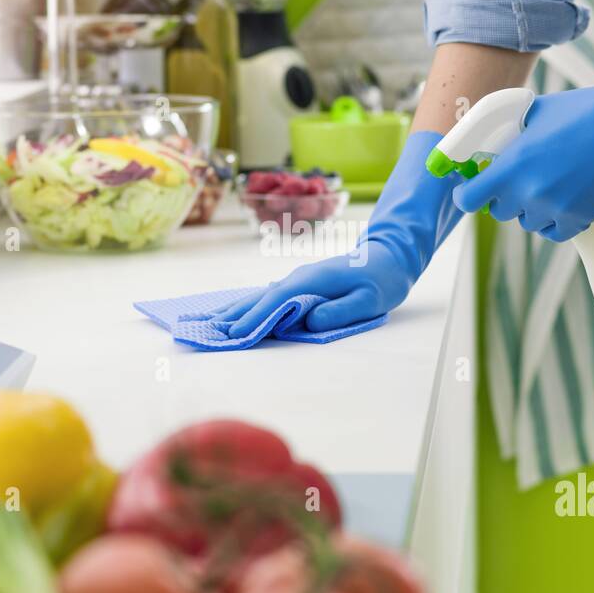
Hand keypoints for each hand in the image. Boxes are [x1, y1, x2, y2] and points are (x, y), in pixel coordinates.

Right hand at [210, 131, 462, 339]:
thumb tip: (308, 322)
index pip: (275, 302)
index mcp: (312, 282)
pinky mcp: (299, 286)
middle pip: (259, 298)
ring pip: (259, 296)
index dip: (254, 319)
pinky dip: (247, 305)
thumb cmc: (382, 280)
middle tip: (204, 332)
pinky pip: (267, 297)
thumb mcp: (369, 300)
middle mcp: (298, 278)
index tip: (233, 336)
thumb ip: (340, 312)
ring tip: (208, 322)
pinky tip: (234, 313)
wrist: (389, 256)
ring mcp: (297, 280)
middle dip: (232, 315)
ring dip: (234, 309)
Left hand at [452, 20, 593, 240]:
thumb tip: (489, 139)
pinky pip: (554, 232)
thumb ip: (509, 132)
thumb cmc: (583, 111)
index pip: (470, 199)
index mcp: (512, 166)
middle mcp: (529, 192)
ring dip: (532, 209)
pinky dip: (555, 220)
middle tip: (519, 180)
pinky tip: (565, 199)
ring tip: (550, 184)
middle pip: (499, 212)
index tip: (473, 189)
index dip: (468, 194)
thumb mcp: (535, 112)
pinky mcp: (578, 218)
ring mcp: (554, 209)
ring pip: (527, 222)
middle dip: (504, 197)